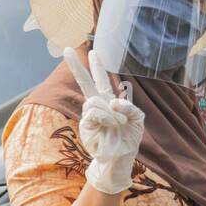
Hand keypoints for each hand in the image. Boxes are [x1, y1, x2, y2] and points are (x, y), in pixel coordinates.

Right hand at [64, 46, 145, 195]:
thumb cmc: (128, 137)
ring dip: (111, 113)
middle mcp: (97, 104)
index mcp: (109, 100)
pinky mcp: (86, 124)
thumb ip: (129, 107)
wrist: (121, 157)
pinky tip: (112, 125)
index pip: (101, 80)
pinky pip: (95, 112)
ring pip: (96, 100)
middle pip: (85, 81)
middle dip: (76, 66)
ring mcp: (90, 114)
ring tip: (118, 125)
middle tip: (67, 49)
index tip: (92, 52)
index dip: (97, 66)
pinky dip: (107, 118)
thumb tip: (112, 102)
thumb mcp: (137, 119)